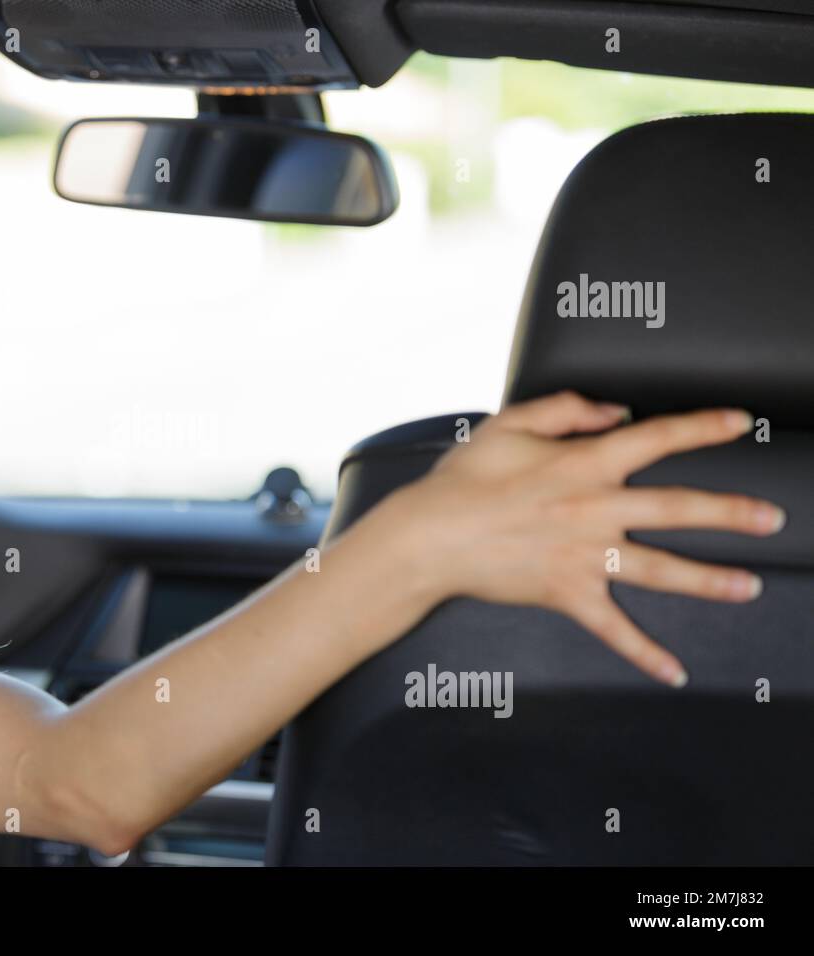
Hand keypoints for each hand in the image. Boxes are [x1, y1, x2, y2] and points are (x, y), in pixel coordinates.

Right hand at [374, 390, 784, 686]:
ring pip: (661, 570)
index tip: (739, 422)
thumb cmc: (462, 480)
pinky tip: (674, 671)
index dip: (702, 427)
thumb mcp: (506, 424)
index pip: (656, 438)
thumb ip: (564, 410)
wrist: (427, 536)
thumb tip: (614, 412)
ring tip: (750, 587)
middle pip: (678, 509)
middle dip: (731, 512)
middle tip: (773, 517)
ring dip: (710, 580)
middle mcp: (594, 509)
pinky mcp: (567, 593)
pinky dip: (644, 652)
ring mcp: (584, 556)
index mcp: (583, 463)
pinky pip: (614, 628)